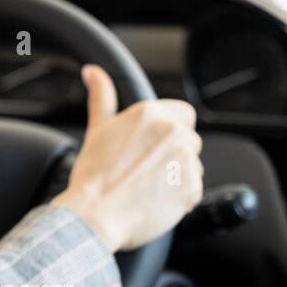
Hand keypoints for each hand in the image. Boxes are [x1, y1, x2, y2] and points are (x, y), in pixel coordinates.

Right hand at [51, 64, 203, 252]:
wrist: (94, 214)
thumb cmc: (93, 176)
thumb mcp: (97, 129)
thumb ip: (101, 96)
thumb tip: (93, 72)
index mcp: (151, 115)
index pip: (183, 115)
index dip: (168, 131)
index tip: (150, 147)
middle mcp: (173, 133)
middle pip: (189, 142)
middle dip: (172, 156)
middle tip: (142, 170)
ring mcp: (185, 161)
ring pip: (192, 167)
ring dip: (176, 177)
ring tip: (146, 188)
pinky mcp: (192, 188)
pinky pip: (193, 191)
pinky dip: (178, 199)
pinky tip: (154, 201)